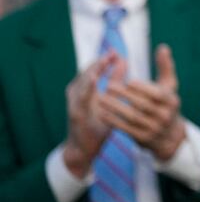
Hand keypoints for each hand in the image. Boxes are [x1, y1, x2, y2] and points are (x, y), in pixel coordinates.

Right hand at [62, 53, 118, 177]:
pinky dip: (87, 88)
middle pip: (85, 74)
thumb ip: (114, 81)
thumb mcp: (108, 101)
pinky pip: (80, 99)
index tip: (115, 52)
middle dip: (98, 63)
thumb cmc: (97, 124)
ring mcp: (74, 105)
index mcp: (84, 91)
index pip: (92, 71)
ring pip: (81, 84)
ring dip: (92, 71)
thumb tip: (123, 60)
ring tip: (103, 61)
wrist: (82, 150)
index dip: (103, 61)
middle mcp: (76, 96)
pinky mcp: (76, 115)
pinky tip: (95, 79)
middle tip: (112, 53)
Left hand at [97, 44, 186, 160]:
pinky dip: (113, 121)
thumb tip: (162, 47)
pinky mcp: (143, 138)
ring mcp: (154, 128)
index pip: (156, 94)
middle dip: (125, 96)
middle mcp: (164, 116)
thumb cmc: (166, 103)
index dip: (142, 88)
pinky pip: (126, 129)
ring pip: (132, 117)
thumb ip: (165, 66)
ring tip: (101, 99)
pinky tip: (102, 114)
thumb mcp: (169, 86)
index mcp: (171, 101)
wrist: (169, 136)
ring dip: (115, 108)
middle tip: (108, 87)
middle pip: (142, 105)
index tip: (127, 81)